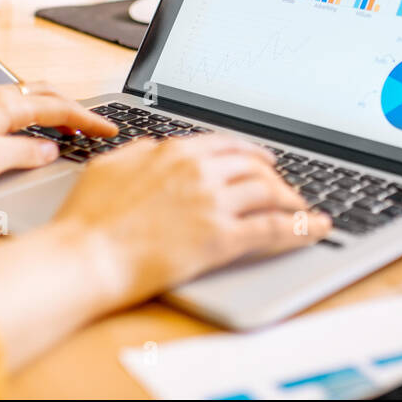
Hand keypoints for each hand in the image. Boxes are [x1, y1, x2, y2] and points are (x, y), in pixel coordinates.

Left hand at [0, 83, 116, 196]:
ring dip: (52, 112)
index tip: (110, 129)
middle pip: (47, 96)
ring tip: (67, 132)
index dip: (89, 120)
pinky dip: (30, 117)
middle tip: (94, 128)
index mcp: (5, 105)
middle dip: (75, 110)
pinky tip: (27, 132)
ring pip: (28, 100)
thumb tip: (50, 149)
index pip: (60, 109)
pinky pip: (10, 107)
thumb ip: (26, 153)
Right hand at [53, 134, 330, 308]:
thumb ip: (138, 151)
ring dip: (291, 200)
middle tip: (286, 186)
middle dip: (276, 175)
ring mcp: (213, 202)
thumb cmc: (88, 218)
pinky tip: (316, 229)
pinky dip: (301, 228)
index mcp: (174, 151)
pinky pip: (272, 228)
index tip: (260, 161)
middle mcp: (199, 170)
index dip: (250, 153)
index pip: (227, 145)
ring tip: (302, 209)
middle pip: (254, 165)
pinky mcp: (221, 237)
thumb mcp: (109, 167)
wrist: (86, 256)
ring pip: (269, 192)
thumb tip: (153, 146)